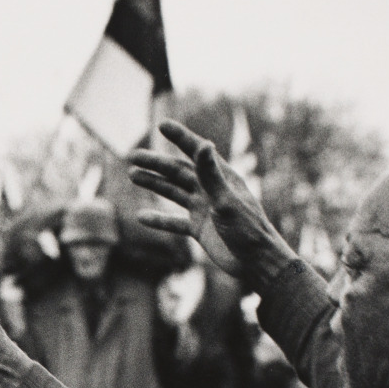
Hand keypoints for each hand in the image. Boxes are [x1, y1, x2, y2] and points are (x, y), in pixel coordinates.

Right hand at [126, 120, 297, 286]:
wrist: (255, 263)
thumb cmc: (248, 229)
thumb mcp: (226, 200)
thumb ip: (211, 174)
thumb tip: (203, 144)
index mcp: (221, 177)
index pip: (197, 152)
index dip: (180, 138)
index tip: (162, 125)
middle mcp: (211, 190)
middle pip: (178, 172)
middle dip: (156, 164)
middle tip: (132, 156)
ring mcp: (204, 209)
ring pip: (174, 192)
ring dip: (154, 184)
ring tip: (133, 175)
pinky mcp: (199, 229)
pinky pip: (174, 222)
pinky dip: (159, 220)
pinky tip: (142, 217)